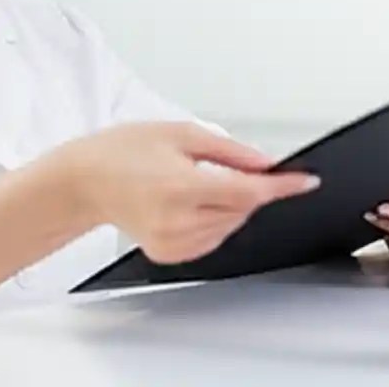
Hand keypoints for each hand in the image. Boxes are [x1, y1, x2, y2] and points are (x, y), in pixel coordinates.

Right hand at [61, 122, 319, 263]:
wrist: (83, 180)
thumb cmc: (122, 150)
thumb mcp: (180, 133)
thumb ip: (229, 150)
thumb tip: (265, 162)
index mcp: (181, 187)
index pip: (248, 192)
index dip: (282, 186)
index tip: (306, 181)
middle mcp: (178, 221)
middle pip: (243, 209)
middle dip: (251, 188)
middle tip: (231, 166)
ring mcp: (173, 242)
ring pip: (231, 226)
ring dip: (234, 205)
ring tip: (198, 181)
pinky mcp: (169, 254)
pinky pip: (213, 239)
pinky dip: (217, 220)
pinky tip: (193, 202)